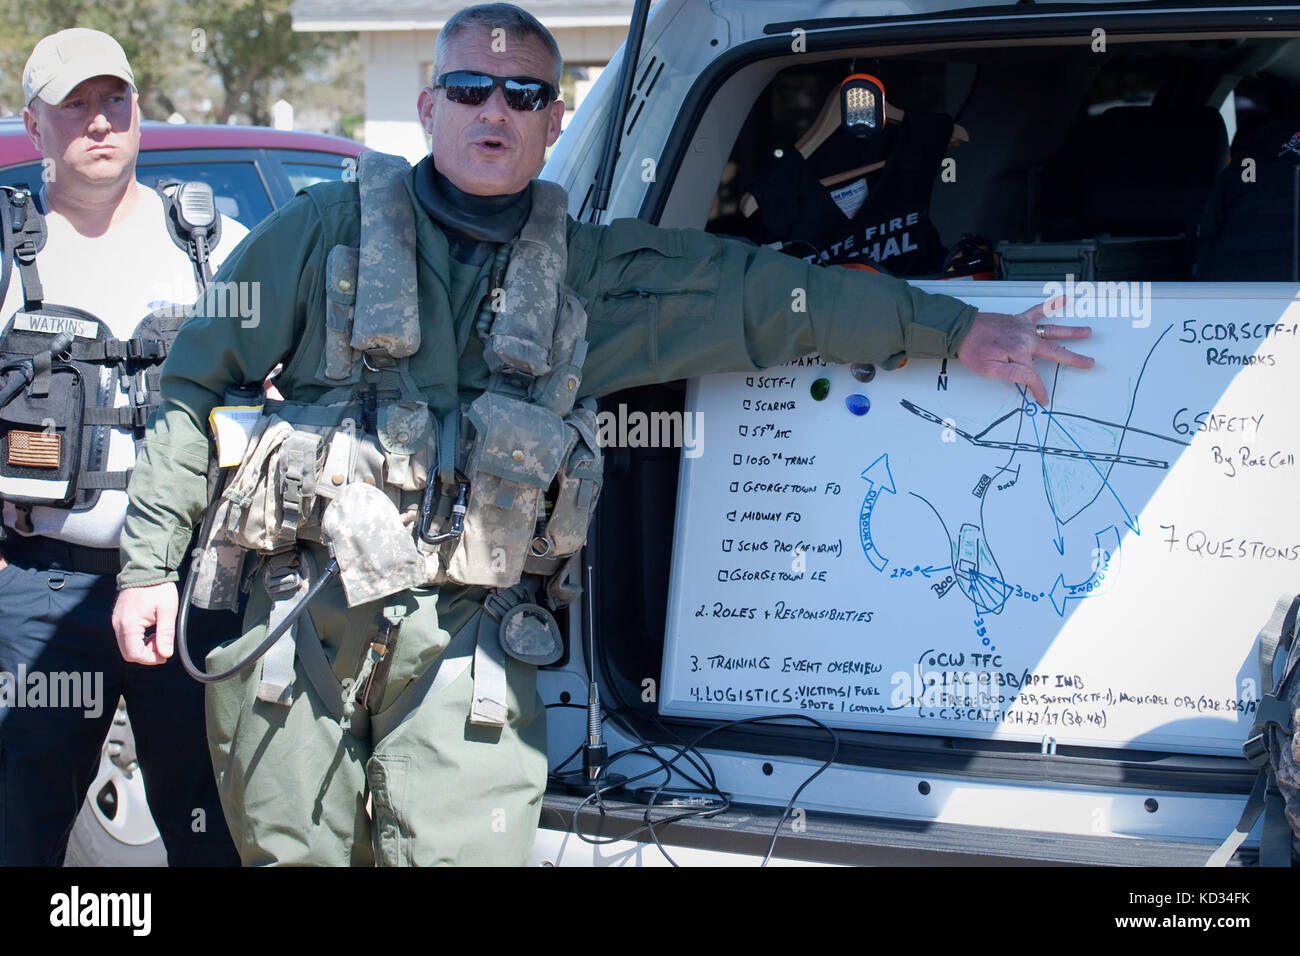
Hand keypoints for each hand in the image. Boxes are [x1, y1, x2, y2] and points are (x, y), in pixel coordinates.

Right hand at [113, 582, 178, 664]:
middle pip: (128, 653)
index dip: (150, 659)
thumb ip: (165, 634)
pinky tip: (150, 631)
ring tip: (157, 636)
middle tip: (162, 645)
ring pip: (126, 646)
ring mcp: (116, 621)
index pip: (134, 654)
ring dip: (142, 647)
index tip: (164, 655)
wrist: (147, 570)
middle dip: (146, 654)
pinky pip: (125, 637)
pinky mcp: (118, 618)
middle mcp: (118, 624)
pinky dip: (137, 639)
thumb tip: (165, 654)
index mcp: (129, 624)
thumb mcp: (167, 611)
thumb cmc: (158, 588)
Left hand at [956, 296, 1093, 404]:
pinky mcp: (1018, 319)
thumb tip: (1030, 380)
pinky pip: (1038, 311)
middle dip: (1073, 359)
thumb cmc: (972, 350)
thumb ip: (1012, 375)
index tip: (1043, 399)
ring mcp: (1024, 327)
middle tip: (1089, 362)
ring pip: (1053, 330)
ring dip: (1072, 332)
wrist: (961, 329)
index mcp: (1019, 354)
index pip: (1034, 376)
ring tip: (1088, 332)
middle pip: (1055, 350)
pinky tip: (1064, 298)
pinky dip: (1051, 304)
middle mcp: (1026, 339)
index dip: (1039, 389)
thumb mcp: (988, 370)